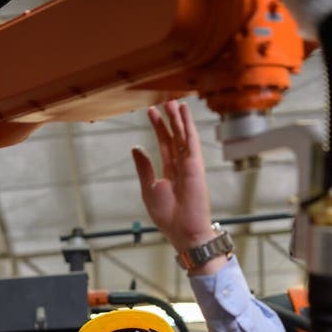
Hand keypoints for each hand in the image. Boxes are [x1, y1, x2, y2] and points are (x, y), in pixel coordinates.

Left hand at [132, 100, 213, 250]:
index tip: (151, 112)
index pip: (164, 145)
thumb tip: (136, 148)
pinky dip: (188, 126)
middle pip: (174, 137)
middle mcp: (180, 166)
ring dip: (179, 118)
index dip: (158, 128)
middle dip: (169, 120)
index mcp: (169, 172)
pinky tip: (184, 113)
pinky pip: (191, 141)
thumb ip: (144, 167)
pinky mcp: (196, 165)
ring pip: (184, 136)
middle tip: (163, 101)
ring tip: (173, 101)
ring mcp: (189, 165)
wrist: (182, 230)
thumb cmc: (167, 215)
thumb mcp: (149, 188)